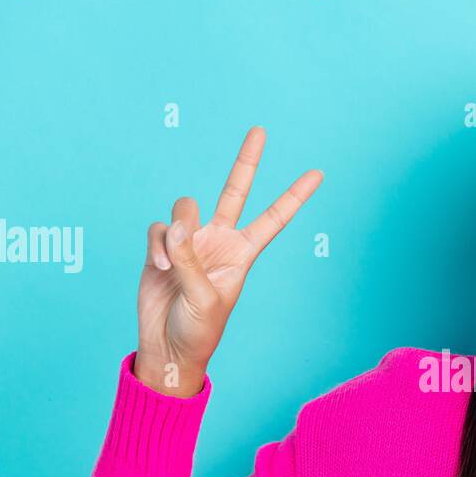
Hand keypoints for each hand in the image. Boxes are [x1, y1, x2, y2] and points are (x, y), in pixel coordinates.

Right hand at [134, 126, 322, 395]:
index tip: (318, 173)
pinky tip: (160, 268)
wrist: (166, 347)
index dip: (294, 196)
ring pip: (184, 208)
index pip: (274, 218)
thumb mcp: (204, 296)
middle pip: (235, 191)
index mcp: (243, 253)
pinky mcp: (161, 246)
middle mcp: (219, 240)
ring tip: (172, 266)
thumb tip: (176, 222)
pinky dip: (157, 246)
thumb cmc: (198, 330)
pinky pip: (157, 228)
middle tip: (261, 129)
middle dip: (246, 161)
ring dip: (175, 234)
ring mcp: (190, 241)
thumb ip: (190, 256)